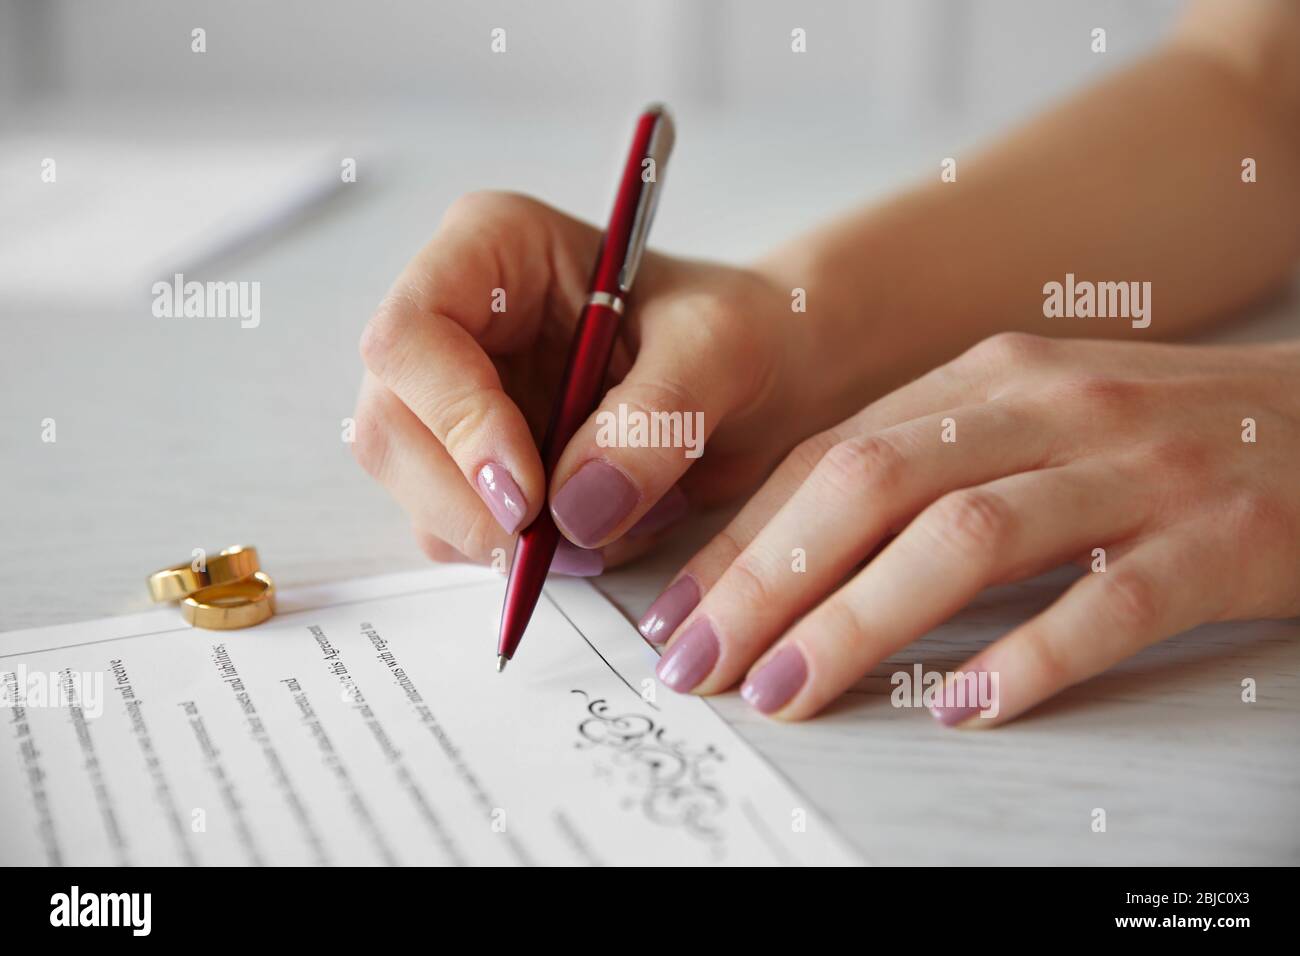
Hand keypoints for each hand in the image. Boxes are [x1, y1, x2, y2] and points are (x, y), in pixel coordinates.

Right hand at [353, 192, 852, 573]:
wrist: (767, 380)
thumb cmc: (741, 332)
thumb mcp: (721, 351)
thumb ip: (655, 417)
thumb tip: (575, 509)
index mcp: (493, 250)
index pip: (410, 335)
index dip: (453, 419)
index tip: (526, 496)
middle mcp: (456, 323)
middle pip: (392, 427)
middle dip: (470, 503)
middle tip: (557, 546)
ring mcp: (456, 401)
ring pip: (417, 493)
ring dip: (508, 539)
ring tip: (619, 519)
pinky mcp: (477, 467)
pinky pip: (463, 534)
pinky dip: (529, 558)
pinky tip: (604, 527)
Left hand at [641, 333, 1299, 724]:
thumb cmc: (1162, 432)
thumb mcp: (1029, 418)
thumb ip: (925, 462)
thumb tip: (793, 546)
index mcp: (988, 378)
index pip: (829, 455)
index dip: (741, 537)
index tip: (677, 612)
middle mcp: (1050, 407)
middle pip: (873, 485)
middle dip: (769, 582)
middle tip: (704, 664)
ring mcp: (1135, 469)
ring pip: (964, 538)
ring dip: (858, 621)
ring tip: (790, 692)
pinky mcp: (1220, 538)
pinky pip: (1106, 604)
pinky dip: (1025, 658)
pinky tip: (961, 707)